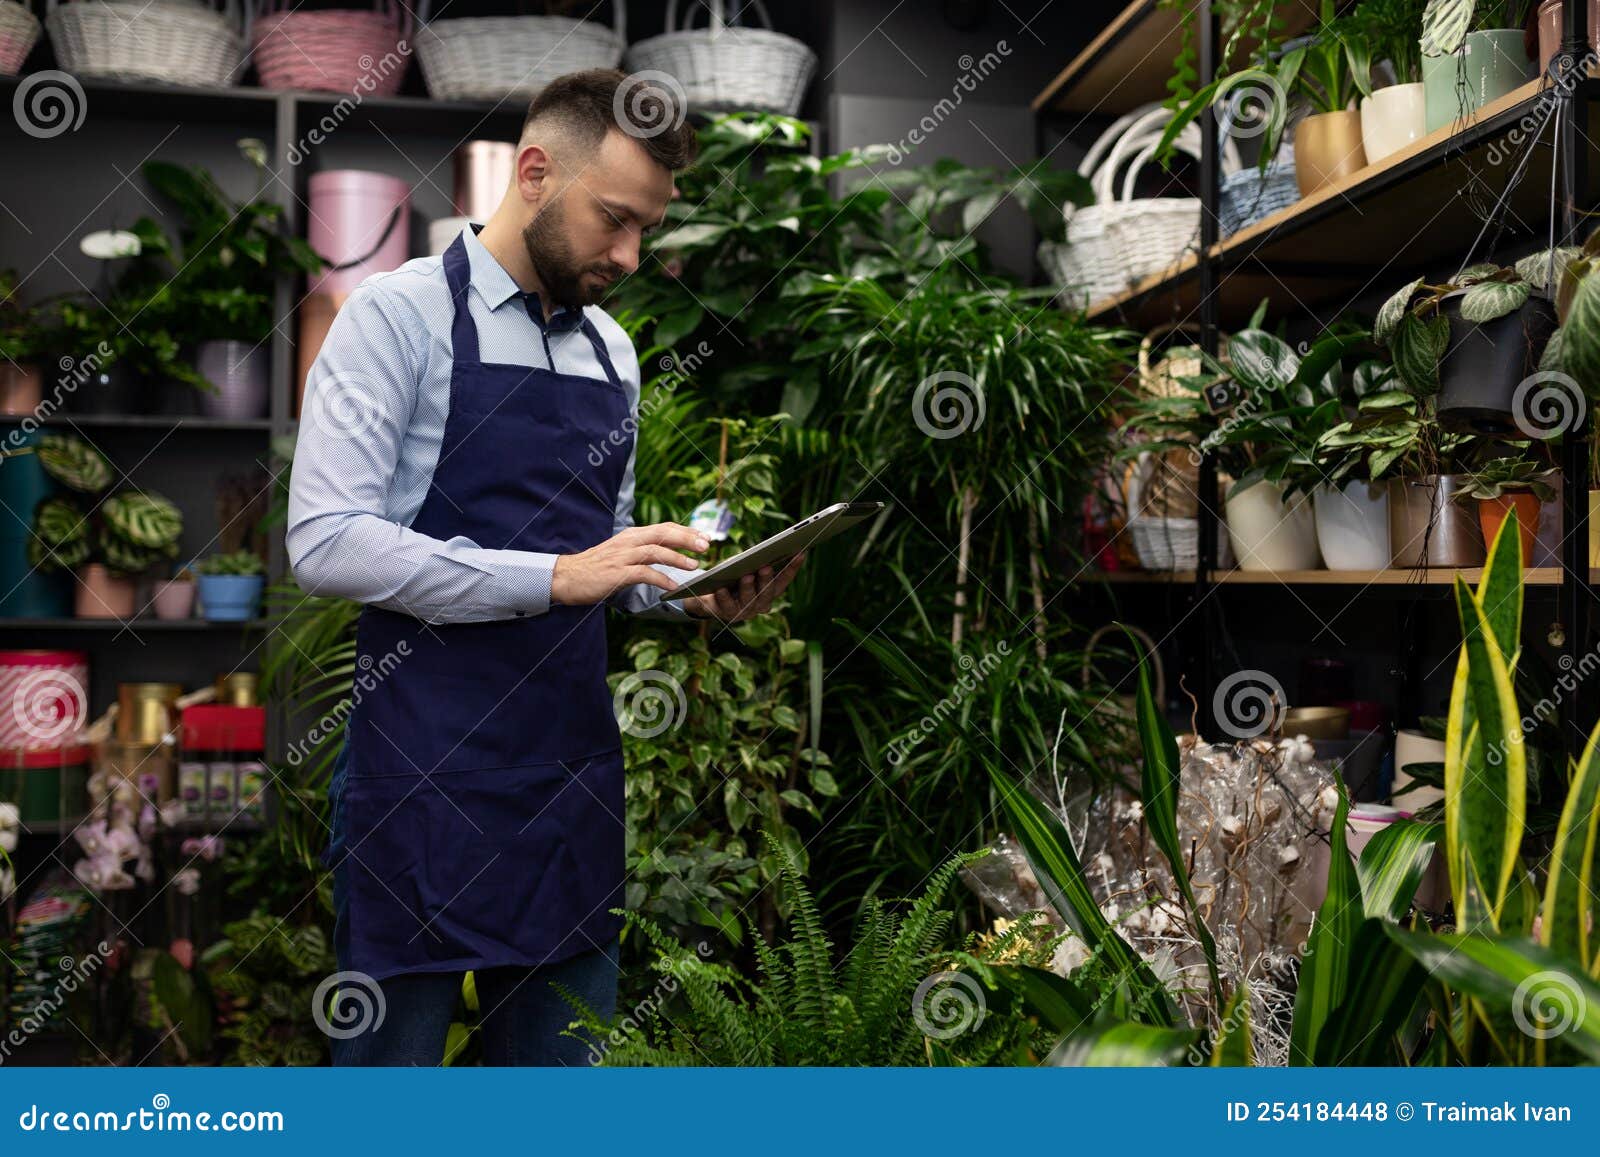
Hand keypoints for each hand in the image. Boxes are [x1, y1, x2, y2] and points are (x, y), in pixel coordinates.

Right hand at [551, 523, 709, 605]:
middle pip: (663, 533)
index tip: (705, 536)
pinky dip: (660, 578)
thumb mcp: (620, 553)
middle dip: (687, 538)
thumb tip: (667, 553)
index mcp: (631, 535)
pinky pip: (643, 573)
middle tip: (706, 545)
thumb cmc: (596, 568)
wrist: (566, 577)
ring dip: (677, 557)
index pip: (664, 527)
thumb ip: (641, 550)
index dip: (686, 530)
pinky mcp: (616, 573)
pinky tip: (672, 586)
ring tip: (694, 565)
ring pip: (655, 551)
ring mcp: (622, 557)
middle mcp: (628, 541)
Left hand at [680, 552, 805, 622]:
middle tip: (766, 567)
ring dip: (748, 588)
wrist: (712, 596)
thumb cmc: (734, 577)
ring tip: (746, 576)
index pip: (784, 580)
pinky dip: (724, 597)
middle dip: (767, 579)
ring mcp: (746, 611)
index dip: (793, 567)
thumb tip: (766, 549)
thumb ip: (756, 562)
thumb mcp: (745, 567)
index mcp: (770, 592)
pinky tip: (721, 588)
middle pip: (767, 593)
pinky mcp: (729, 614)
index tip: (800, 552)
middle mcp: (761, 604)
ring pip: (749, 601)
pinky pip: (728, 606)